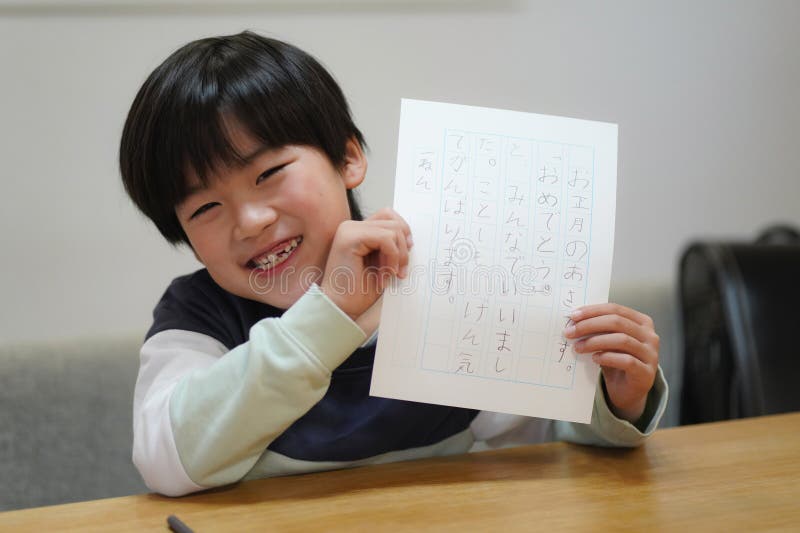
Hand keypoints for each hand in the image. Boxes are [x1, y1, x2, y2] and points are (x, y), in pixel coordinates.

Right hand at [320, 207, 411, 319]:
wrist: (341, 308)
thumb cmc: (360, 291)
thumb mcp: (381, 263)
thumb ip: (390, 246)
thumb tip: (410, 237)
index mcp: (357, 230)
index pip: (389, 216)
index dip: (403, 234)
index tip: (405, 256)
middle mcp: (351, 226)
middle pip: (394, 222)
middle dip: (403, 248)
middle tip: (400, 272)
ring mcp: (349, 230)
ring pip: (393, 230)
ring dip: (398, 256)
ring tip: (390, 275)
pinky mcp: (350, 238)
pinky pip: (386, 239)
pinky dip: (391, 259)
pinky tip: (384, 277)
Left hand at [564, 303, 658, 422]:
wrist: (627, 390)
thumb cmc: (616, 361)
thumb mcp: (608, 341)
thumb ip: (598, 329)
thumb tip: (574, 320)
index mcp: (642, 322)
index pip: (615, 309)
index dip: (593, 311)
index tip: (573, 316)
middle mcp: (650, 336)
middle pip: (617, 322)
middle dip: (590, 325)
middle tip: (570, 332)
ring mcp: (651, 354)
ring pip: (622, 340)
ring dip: (595, 342)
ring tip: (578, 347)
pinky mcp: (647, 372)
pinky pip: (626, 361)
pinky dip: (607, 358)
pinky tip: (594, 359)